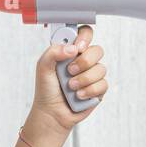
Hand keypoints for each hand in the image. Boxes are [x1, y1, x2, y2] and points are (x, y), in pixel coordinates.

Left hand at [27, 24, 109, 138]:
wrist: (52, 113)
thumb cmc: (47, 89)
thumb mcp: (43, 67)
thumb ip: (53, 52)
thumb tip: (72, 48)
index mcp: (71, 51)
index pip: (85, 34)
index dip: (85, 37)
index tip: (78, 47)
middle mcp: (83, 61)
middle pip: (98, 50)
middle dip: (84, 62)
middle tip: (70, 71)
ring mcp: (92, 74)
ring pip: (101, 68)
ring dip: (84, 79)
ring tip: (71, 86)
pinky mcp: (98, 89)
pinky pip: (103, 84)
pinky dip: (88, 91)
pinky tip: (78, 95)